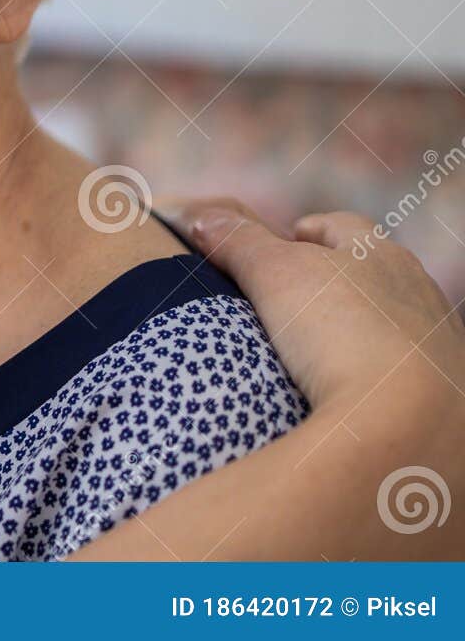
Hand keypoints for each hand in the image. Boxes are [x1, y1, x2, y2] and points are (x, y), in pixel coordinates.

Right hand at [159, 197, 464, 414]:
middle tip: (286, 297)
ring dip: (353, 331)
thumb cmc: (343, 332)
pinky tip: (341, 394)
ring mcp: (435, 347)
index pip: (343, 227)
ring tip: (309, 353)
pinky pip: (397, 374)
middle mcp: (417, 294)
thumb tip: (201, 217)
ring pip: (388, 324)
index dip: (306, 232)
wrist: (413, 424)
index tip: (281, 242)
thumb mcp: (274, 275)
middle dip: (332, 280)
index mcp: (383, 255)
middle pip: (370, 274)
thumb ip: (238, 242)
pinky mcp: (439, 397)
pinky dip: (370, 376)